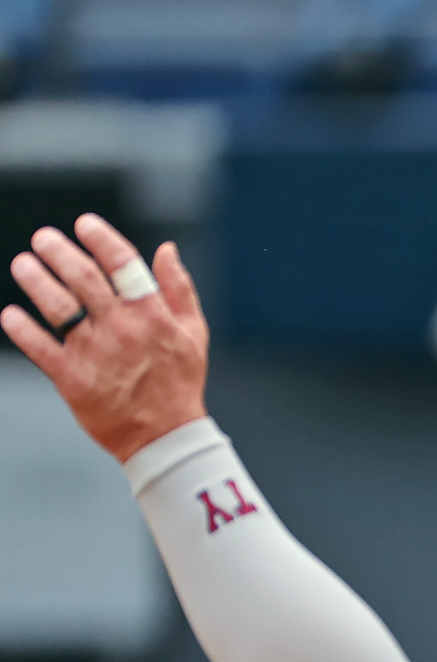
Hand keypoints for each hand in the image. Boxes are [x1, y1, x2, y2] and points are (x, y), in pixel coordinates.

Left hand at [3, 214, 211, 462]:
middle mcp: (122, 331)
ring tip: (23, 265)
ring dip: (35, 280)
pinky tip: (12, 315)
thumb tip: (167, 249)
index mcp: (153, 316)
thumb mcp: (193, 334)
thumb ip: (179, 289)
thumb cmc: (179, 383)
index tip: (83, 224)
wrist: (165, 437)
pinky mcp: (73, 379)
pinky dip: (21, 329)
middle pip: (83, 279)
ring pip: (57, 307)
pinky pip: (39, 347)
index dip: (100, 239)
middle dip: (58, 252)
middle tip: (42, 239)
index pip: (123, 264)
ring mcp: (95, 354)